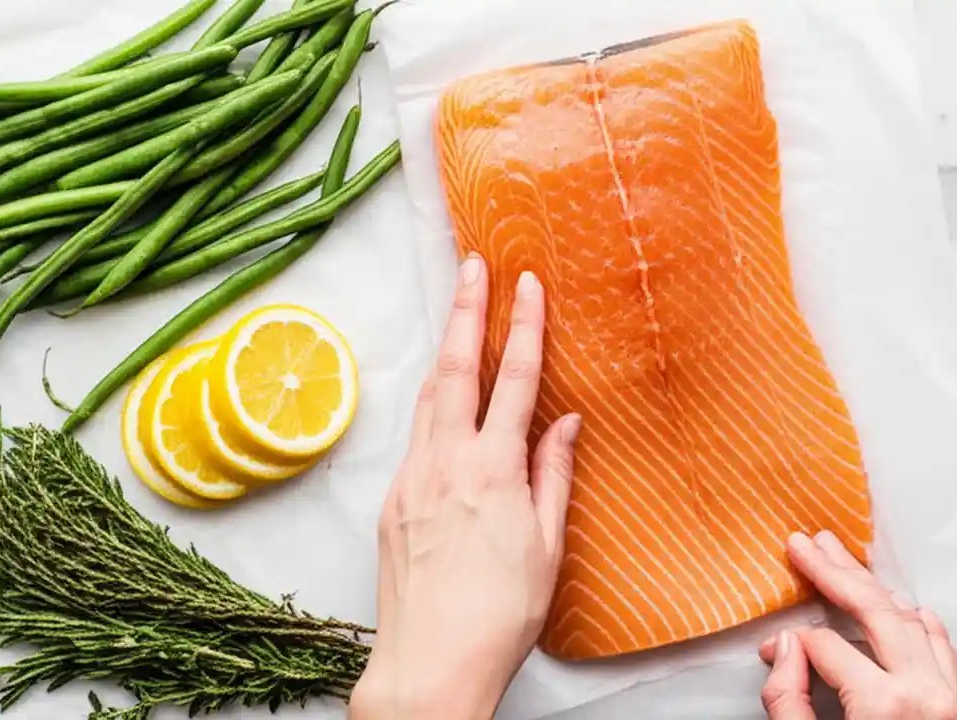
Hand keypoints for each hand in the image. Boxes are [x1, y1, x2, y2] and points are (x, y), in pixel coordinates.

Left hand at [349, 254, 581, 719]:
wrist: (430, 662)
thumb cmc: (499, 616)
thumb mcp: (547, 547)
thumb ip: (554, 475)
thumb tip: (565, 423)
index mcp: (494, 471)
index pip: (514, 380)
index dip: (523, 325)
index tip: (527, 284)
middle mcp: (446, 463)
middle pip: (458, 368)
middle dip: (467, 309)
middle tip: (473, 265)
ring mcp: (412, 478)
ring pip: (429, 397)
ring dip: (446, 352)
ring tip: (457, 315)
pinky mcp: (391, 500)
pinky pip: (415, 436)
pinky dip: (431, 405)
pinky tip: (442, 401)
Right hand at [760, 531, 956, 719]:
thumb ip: (789, 700)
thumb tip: (784, 650)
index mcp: (883, 703)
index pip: (824, 644)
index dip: (791, 641)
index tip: (773, 650)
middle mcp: (923, 691)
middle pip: (874, 611)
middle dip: (835, 572)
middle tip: (807, 546)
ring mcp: (948, 698)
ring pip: (912, 621)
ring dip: (875, 589)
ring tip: (845, 565)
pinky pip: (942, 647)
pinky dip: (919, 622)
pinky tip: (902, 607)